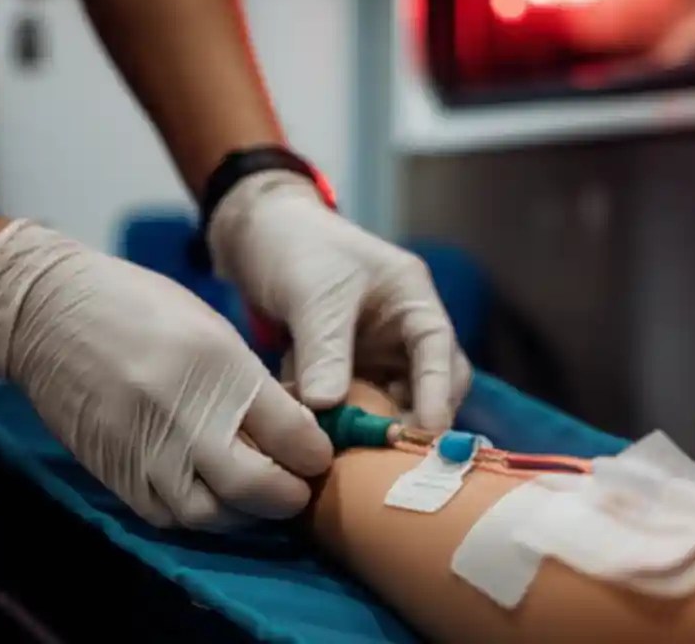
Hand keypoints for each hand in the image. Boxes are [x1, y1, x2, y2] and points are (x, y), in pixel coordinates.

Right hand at [0, 220, 332, 529]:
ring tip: (256, 497)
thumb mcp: (211, 329)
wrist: (46, 312)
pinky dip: (197, 516)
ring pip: (210, 514)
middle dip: (288, 496)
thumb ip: (252, 384)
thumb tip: (295, 430)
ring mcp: (144, 448)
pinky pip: (166, 516)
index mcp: (217, 366)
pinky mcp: (113, 471)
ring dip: (243, 515)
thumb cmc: (139, 308)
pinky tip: (210, 497)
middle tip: (296, 487)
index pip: (289, 434)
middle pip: (255, 487)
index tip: (317, 455)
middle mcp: (183, 413)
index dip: (314, 453)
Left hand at [208, 171, 472, 431]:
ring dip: (370, 428)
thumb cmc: (295, 245)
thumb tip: (328, 409)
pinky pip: (351, 404)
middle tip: (392, 459)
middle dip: (412, 422)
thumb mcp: (314, 295)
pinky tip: (315, 437)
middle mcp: (402, 332)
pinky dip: (337, 421)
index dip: (438, 395)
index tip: (426, 433)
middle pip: (427, 386)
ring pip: (388, 402)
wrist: (254, 236)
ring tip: (351, 457)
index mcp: (412, 300)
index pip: (439, 352)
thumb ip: (324, 350)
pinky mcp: (345, 370)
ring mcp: (375, 353)